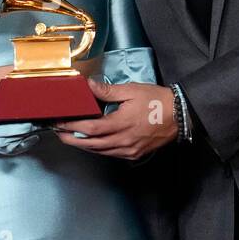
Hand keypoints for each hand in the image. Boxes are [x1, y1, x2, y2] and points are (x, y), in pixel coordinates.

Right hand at [0, 85, 40, 155]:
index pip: (7, 130)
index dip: (22, 124)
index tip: (32, 117)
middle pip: (16, 137)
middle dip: (31, 127)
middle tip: (44, 117)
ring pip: (19, 143)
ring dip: (32, 134)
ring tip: (44, 123)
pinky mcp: (0, 147)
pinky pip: (17, 148)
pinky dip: (28, 142)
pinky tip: (36, 135)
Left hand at [52, 79, 178, 158]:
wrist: (180, 115)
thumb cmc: (157, 101)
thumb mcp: (131, 90)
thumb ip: (107, 90)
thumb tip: (88, 85)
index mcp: (121, 124)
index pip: (89, 129)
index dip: (72, 127)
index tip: (59, 122)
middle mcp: (123, 141)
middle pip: (91, 144)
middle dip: (72, 140)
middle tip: (58, 134)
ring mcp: (129, 150)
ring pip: (100, 152)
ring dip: (83, 146)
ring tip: (70, 138)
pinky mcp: (135, 154)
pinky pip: (111, 154)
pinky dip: (98, 150)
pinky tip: (92, 143)